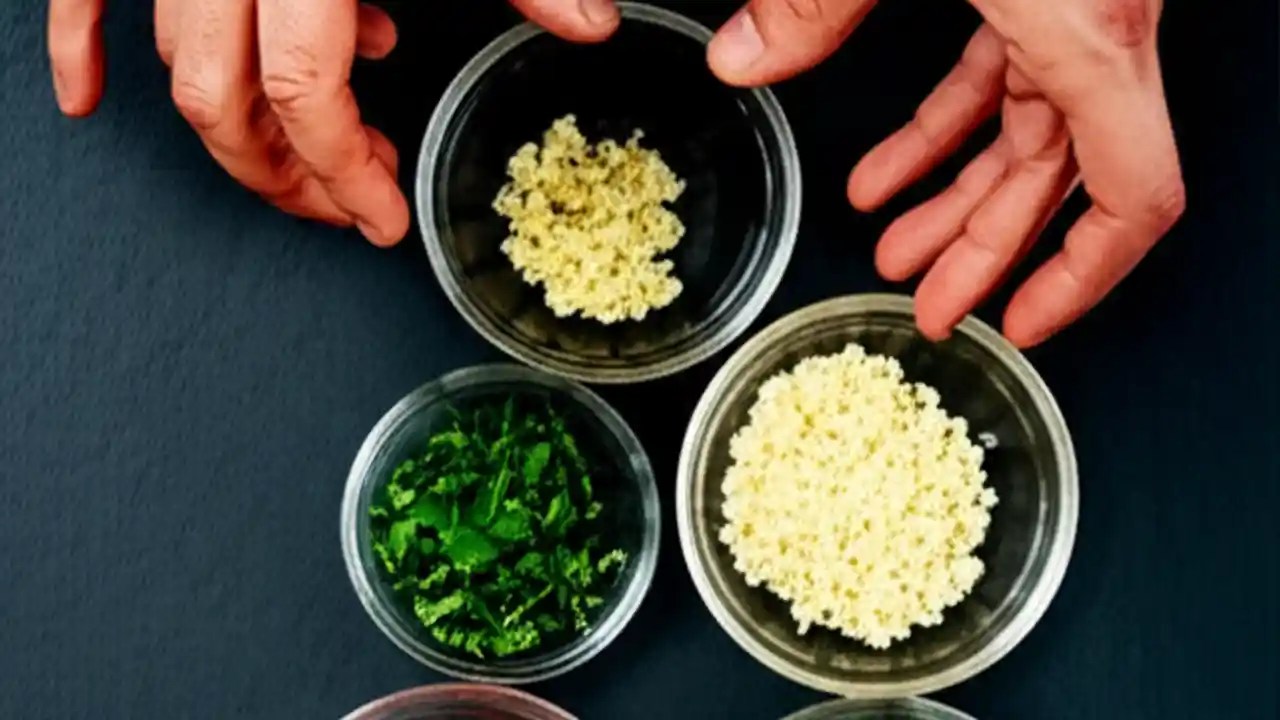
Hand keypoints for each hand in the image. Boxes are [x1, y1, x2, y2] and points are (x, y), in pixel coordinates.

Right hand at [47, 1, 619, 246]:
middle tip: (342, 205)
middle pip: (226, 105)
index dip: (342, 173)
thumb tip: (593, 24)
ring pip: (177, 65)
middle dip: (283, 176)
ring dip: (236, 129)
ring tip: (303, 151)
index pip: (305, 96)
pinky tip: (84, 98)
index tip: (382, 219)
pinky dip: (78, 45)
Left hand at [704, 0, 1184, 347]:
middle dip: (983, 248)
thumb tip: (744, 58)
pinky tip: (886, 166)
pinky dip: (943, 123)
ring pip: (1025, 130)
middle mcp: (1099, 25)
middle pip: (1056, 178)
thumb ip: (814, 0)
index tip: (1023, 321)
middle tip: (927, 304)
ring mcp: (1073, 6)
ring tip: (891, 244)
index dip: (1085, 275)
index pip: (1135, 193)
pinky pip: (1000, 72)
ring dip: (954, 192)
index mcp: (1090, 27)